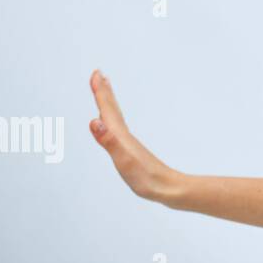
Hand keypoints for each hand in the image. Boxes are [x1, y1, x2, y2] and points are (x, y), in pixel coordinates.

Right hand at [88, 69, 181, 203]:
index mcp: (121, 135)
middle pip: (112, 109)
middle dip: (104, 91)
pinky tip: (112, 126)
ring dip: (108, 103)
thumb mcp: (123, 159)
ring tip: (104, 93)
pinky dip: (112, 122)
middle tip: (98, 74)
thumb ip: (109, 140)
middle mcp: (125, 136)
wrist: (167, 188)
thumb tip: (94, 121)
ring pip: (115, 118)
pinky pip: (117, 130)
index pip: (108, 109)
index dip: (101, 92)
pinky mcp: (131, 152)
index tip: (96, 73)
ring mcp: (128, 143)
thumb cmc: (146, 177)